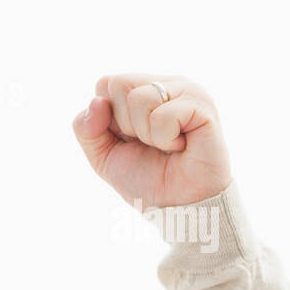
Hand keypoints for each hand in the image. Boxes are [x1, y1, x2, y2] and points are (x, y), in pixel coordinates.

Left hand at [73, 74, 231, 207]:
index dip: (106, 118)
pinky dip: (165, 140)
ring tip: (167, 145)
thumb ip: (86, 128)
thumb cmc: (146, 178)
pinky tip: (182, 146)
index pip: (106, 83)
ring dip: (146, 134)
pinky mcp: (203, 106)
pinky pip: (163, 116)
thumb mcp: (102, 155)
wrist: (177, 206)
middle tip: (149, 143)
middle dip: (125, 124)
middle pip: (119, 84)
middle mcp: (166, 84)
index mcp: (143, 89)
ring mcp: (187, 91)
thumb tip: (97, 101)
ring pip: (140, 99)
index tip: (128, 138)